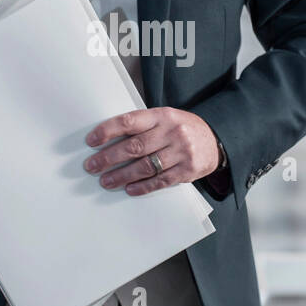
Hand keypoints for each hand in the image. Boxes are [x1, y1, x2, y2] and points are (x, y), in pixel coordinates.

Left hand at [84, 107, 219, 195]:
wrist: (215, 140)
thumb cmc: (182, 128)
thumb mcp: (165, 118)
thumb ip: (143, 126)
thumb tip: (109, 138)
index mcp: (162, 115)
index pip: (130, 121)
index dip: (108, 131)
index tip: (91, 141)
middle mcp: (172, 132)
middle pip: (134, 147)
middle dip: (109, 158)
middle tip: (92, 166)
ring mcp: (181, 152)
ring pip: (145, 166)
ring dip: (122, 176)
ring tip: (106, 181)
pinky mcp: (187, 170)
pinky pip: (160, 181)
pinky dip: (142, 186)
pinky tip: (129, 189)